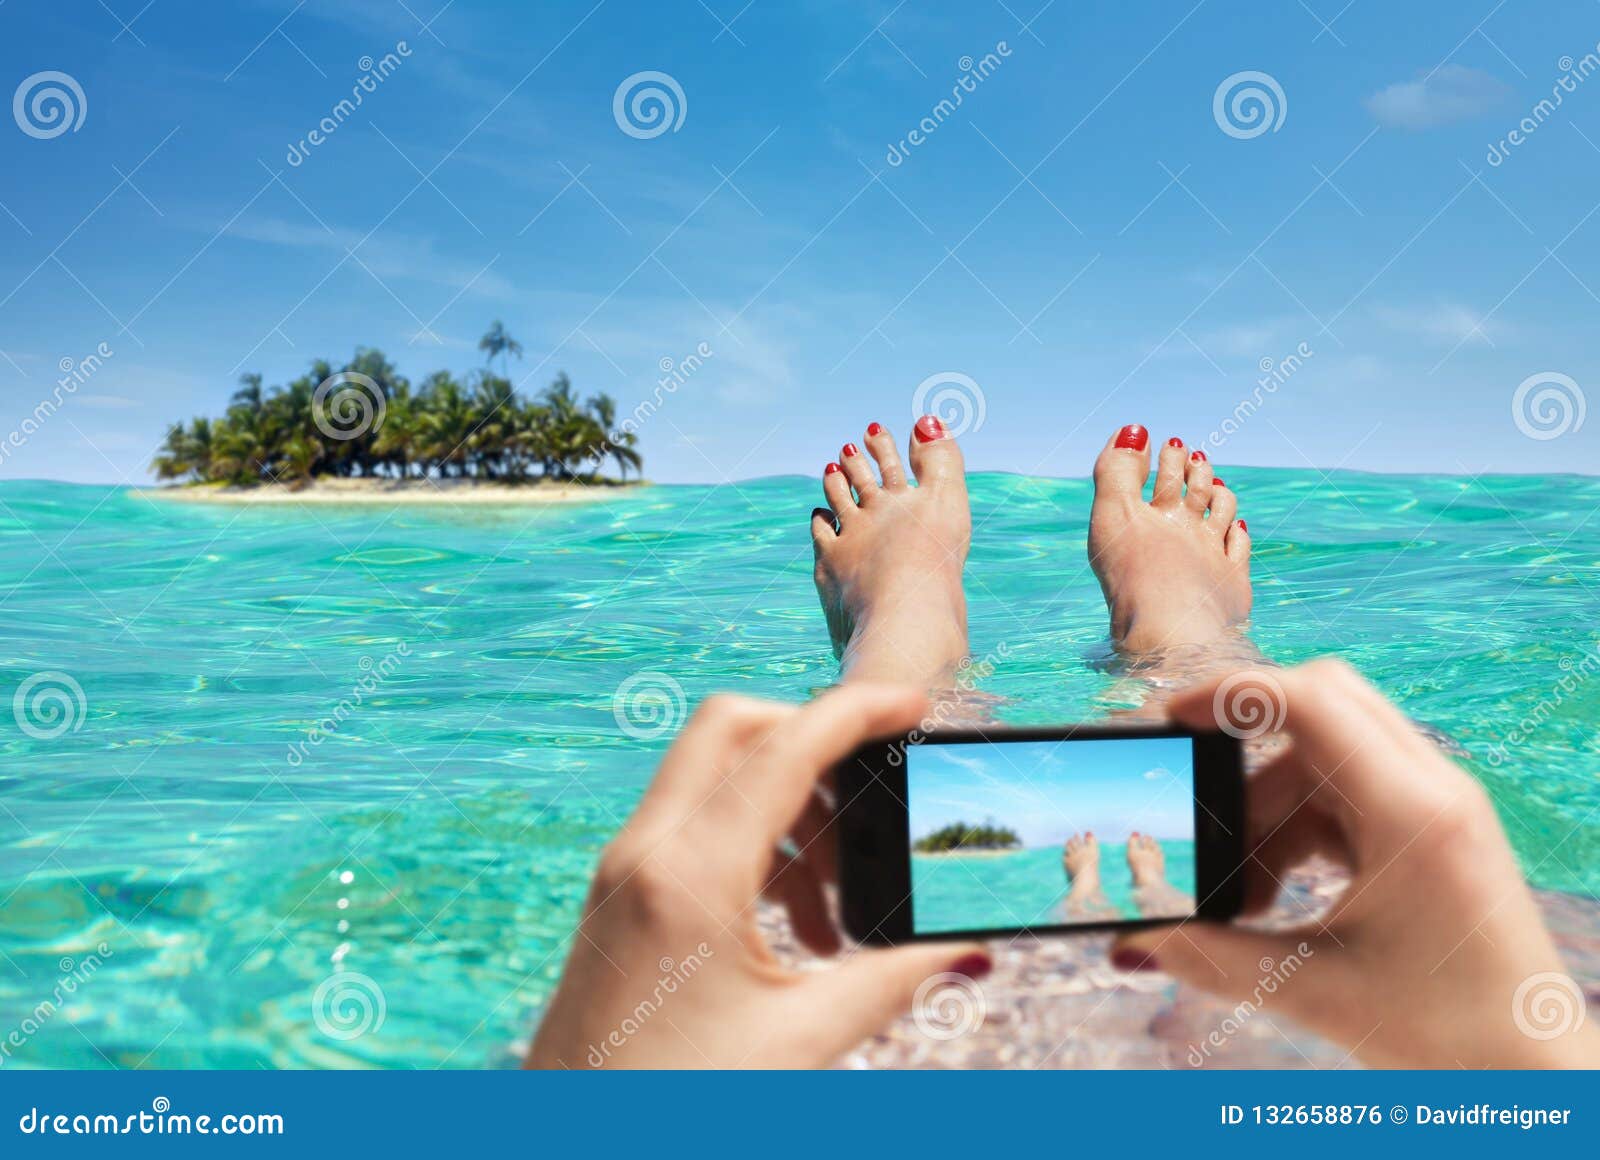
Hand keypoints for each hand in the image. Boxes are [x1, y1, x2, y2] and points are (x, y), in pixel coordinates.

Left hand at [526, 684, 990, 1068]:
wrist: (574, 1143)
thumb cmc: (673, 1105)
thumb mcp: (799, 1042)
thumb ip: (894, 982)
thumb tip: (970, 952)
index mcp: (689, 876)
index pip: (783, 749)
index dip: (855, 713)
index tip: (909, 703)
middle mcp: (645, 852)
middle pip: (734, 729)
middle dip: (811, 740)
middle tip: (871, 791)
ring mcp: (623, 869)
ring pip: (712, 775)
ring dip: (788, 808)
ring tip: (837, 904)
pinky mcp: (618, 893)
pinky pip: (691, 824)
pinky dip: (751, 842)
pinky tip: (795, 923)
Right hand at [1114, 658, 1599, 1068]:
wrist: (1531, 1071)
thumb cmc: (1449, 1036)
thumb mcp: (1314, 991)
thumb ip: (1212, 959)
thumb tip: (1133, 943)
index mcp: (1414, 814)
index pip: (1312, 700)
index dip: (1233, 692)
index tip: (1173, 718)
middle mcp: (1433, 790)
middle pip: (1318, 710)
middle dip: (1244, 755)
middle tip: (1194, 798)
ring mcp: (1436, 804)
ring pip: (1324, 758)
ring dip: (1267, 811)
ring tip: (1241, 899)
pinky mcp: (1430, 827)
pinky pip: (1345, 792)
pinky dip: (1297, 829)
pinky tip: (1274, 895)